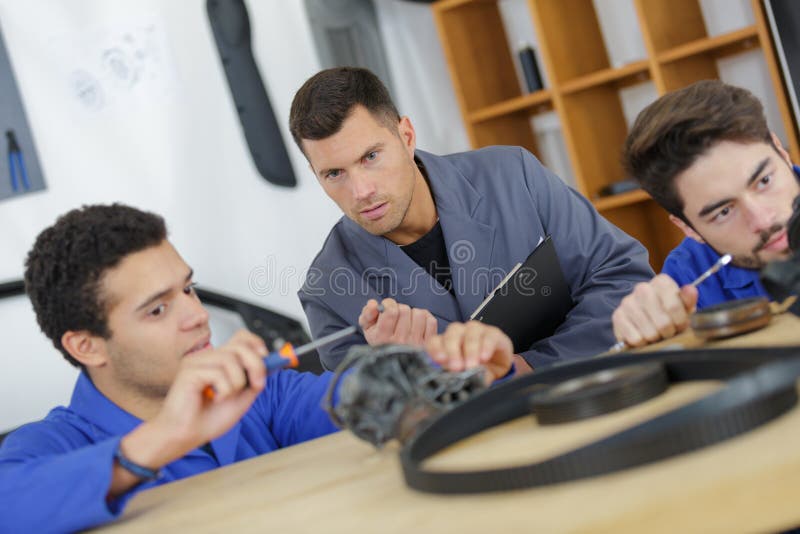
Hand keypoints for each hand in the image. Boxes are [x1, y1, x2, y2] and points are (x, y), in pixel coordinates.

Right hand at [110, 329, 267, 496]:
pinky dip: (224, 390)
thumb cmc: (207, 419)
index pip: (241, 337)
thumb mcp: (241, 397)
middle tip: (255, 385)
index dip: (256, 345)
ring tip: (225, 397)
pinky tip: (213, 399)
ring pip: (231, 359)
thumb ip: (253, 379)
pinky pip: (218, 373)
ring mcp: (196, 362)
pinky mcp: (188, 372)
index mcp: (218, 360)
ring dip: (237, 383)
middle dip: (256, 365)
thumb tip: (270, 363)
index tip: (265, 359)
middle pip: (240, 346)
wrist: (185, 437)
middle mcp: (206, 357)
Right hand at [358, 298, 437, 346]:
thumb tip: (373, 303)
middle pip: (404, 310)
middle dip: (400, 308)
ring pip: (419, 314)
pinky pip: (431, 321)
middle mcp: (399, 342)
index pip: (391, 311)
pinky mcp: (427, 344)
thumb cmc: (380, 339)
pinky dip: (425, 318)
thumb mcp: (368, 328)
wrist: (392, 361)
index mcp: (382, 338)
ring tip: (407, 320)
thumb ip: (367, 313)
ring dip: (412, 313)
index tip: (387, 307)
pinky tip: (417, 323)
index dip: (388, 304)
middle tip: (396, 316)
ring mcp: (414, 344)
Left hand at [425, 321, 513, 383]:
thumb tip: (454, 385)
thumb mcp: (465, 376)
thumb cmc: (476, 368)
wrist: (498, 365)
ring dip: (470, 350)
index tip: (439, 360)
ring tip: (471, 366)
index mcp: (447, 342)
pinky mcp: (494, 333)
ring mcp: (477, 330)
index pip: (435, 341)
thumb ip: (458, 377)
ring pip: (470, 332)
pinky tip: (484, 358)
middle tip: (456, 367)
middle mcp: (460, 333)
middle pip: (452, 333)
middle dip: (452, 350)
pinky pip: (488, 337)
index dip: (435, 348)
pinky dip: (486, 346)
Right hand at [612, 274, 697, 346]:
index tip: (680, 324)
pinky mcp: (617, 316)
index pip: (674, 306)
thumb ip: (688, 300)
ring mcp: (628, 302)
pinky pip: (636, 339)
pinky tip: (643, 335)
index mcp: (661, 282)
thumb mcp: (683, 307)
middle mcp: (642, 288)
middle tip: (669, 331)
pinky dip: (642, 342)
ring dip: (656, 338)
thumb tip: (691, 290)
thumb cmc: (669, 314)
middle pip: (663, 322)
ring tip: (657, 333)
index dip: (680, 322)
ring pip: (650, 333)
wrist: (647, 319)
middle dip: (669, 332)